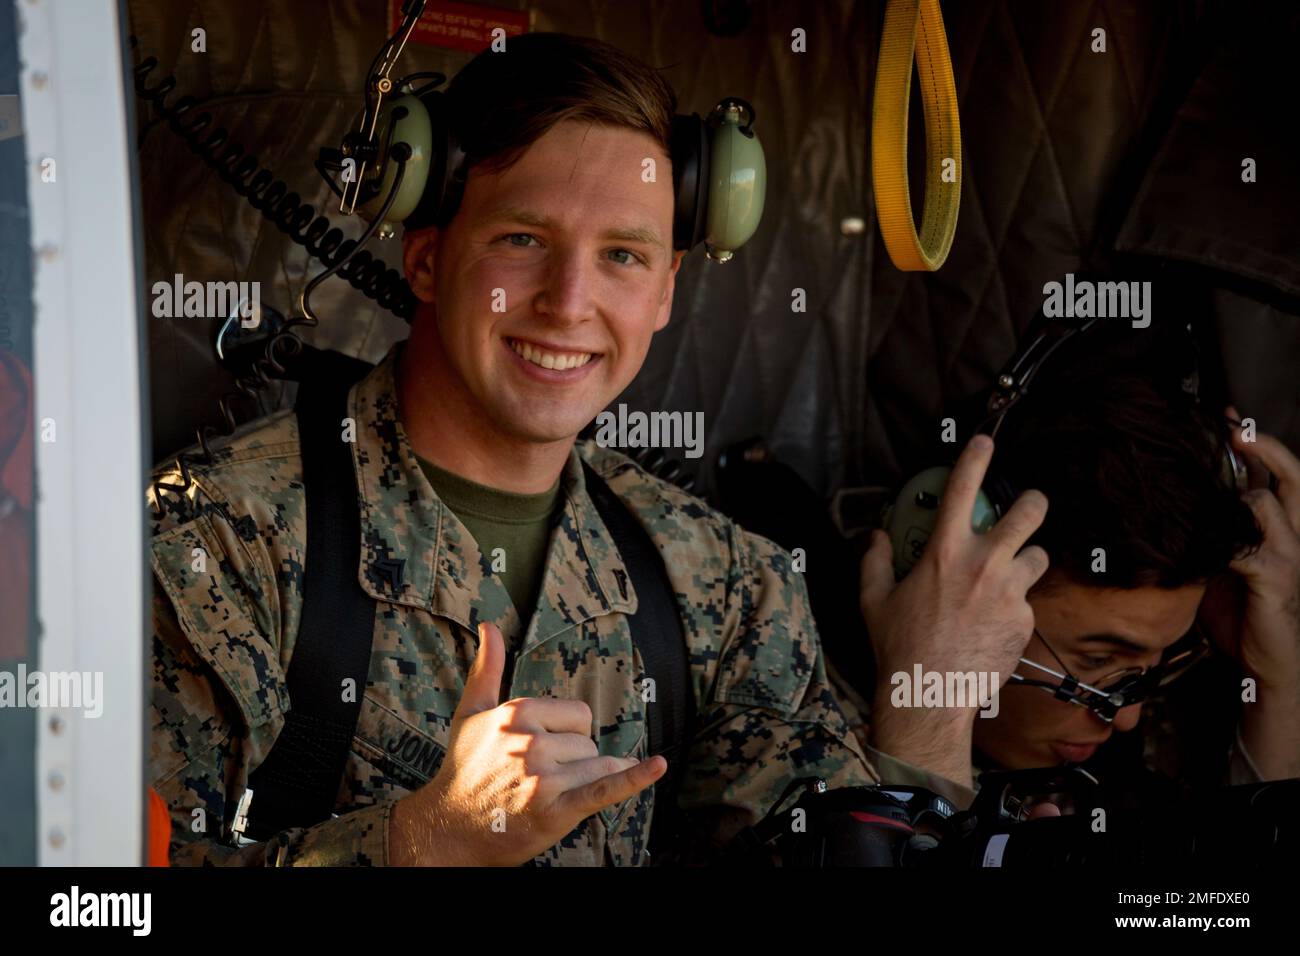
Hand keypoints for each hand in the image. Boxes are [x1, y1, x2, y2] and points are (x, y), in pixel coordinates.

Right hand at [390, 622, 665, 865]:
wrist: (449, 830)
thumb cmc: (464, 769)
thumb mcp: (471, 713)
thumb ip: (488, 667)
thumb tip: (490, 624)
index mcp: (518, 713)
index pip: (580, 715)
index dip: (567, 735)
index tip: (542, 751)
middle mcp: (531, 742)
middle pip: (589, 744)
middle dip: (574, 762)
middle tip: (535, 779)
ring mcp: (543, 777)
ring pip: (597, 768)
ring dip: (583, 782)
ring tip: (549, 794)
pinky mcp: (555, 810)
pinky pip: (604, 789)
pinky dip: (634, 779)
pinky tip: (658, 765)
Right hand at [860, 435, 1049, 783]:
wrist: (929, 694)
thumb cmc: (898, 647)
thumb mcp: (873, 599)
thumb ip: (874, 560)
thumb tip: (876, 537)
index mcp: (944, 552)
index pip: (963, 489)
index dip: (976, 457)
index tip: (985, 442)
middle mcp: (983, 564)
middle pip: (1030, 513)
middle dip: (1034, 501)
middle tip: (1030, 504)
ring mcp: (1010, 592)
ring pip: (1038, 557)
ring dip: (1027, 560)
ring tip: (1009, 573)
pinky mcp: (1024, 620)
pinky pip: (1027, 600)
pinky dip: (1014, 605)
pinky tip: (993, 622)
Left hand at [1198, 409, 1299, 778]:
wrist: (1263, 664)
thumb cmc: (1239, 611)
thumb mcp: (1220, 562)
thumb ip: (1208, 532)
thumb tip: (1169, 501)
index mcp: (1278, 527)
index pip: (1274, 474)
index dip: (1254, 443)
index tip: (1228, 416)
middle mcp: (1291, 535)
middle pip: (1290, 477)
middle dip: (1263, 448)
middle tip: (1235, 428)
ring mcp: (1288, 557)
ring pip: (1268, 506)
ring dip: (1238, 491)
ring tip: (1212, 478)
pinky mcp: (1275, 582)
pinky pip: (1248, 551)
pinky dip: (1223, 541)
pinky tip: (1201, 538)